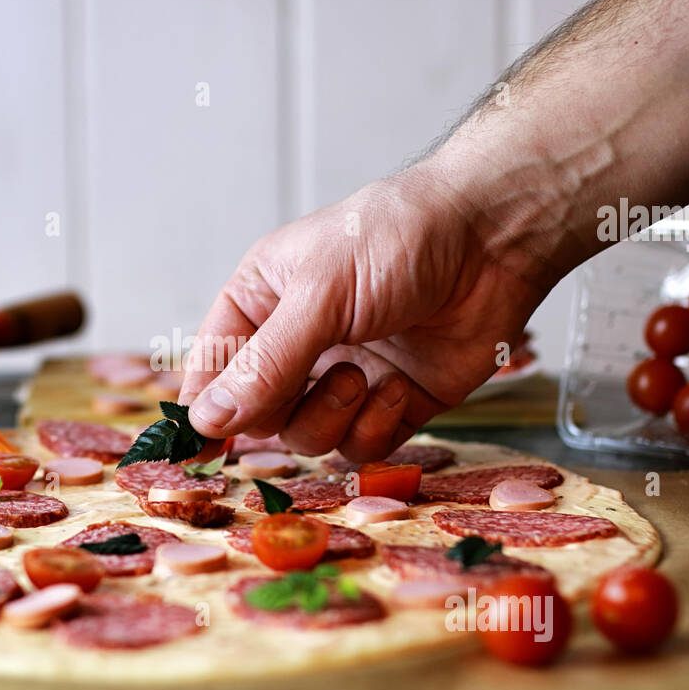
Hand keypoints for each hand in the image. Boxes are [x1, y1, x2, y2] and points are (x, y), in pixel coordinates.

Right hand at [179, 163, 557, 461]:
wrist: (493, 240)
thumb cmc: (399, 239)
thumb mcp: (318, 296)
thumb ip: (264, 365)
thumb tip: (207, 420)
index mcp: (262, 301)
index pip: (212, 367)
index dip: (204, 409)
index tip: (195, 450)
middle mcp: (298, 342)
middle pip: (257, 414)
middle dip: (282, 408)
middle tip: (314, 378)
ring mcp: (344, 375)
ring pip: (307, 437)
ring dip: (331, 416)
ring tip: (362, 375)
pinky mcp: (393, 403)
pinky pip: (360, 446)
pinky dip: (375, 427)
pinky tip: (397, 389)